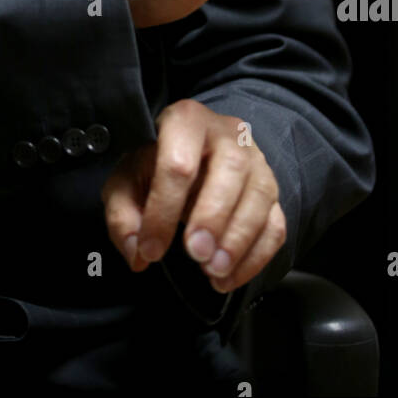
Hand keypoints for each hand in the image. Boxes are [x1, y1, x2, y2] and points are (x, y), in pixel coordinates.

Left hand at [102, 98, 283, 293]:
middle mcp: (227, 133)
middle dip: (213, 216)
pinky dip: (256, 256)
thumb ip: (122, 215)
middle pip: (232, 167)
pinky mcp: (272, 191)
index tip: (151, 250)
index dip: (163, 211)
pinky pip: (275, 224)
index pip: (178, 163)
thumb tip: (137, 252)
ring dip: (239, 239)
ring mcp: (256, 160)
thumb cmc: (155, 169)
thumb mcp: (126, 182)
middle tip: (195, 254)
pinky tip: (229, 277)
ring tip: (213, 271)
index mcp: (185, 121)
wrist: (189, 158)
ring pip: (261, 195)